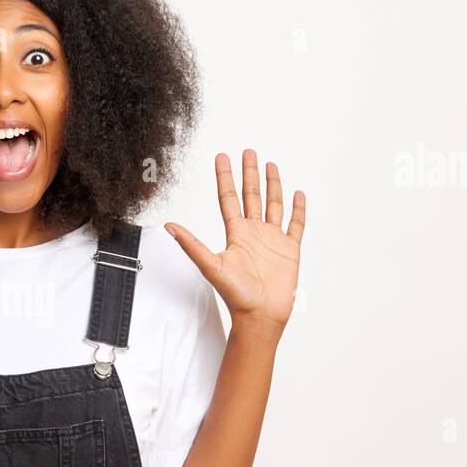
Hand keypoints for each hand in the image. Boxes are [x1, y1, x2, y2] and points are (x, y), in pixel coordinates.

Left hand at [165, 149, 304, 333]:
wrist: (260, 316)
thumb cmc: (236, 295)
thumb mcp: (211, 266)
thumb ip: (191, 244)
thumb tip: (168, 227)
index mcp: (236, 234)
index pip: (229, 198)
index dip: (225, 177)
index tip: (222, 157)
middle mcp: (253, 233)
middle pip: (251, 195)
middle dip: (249, 173)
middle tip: (248, 151)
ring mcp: (272, 240)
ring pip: (274, 205)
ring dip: (273, 185)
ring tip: (271, 165)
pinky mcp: (290, 249)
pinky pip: (296, 224)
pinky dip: (298, 210)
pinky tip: (298, 194)